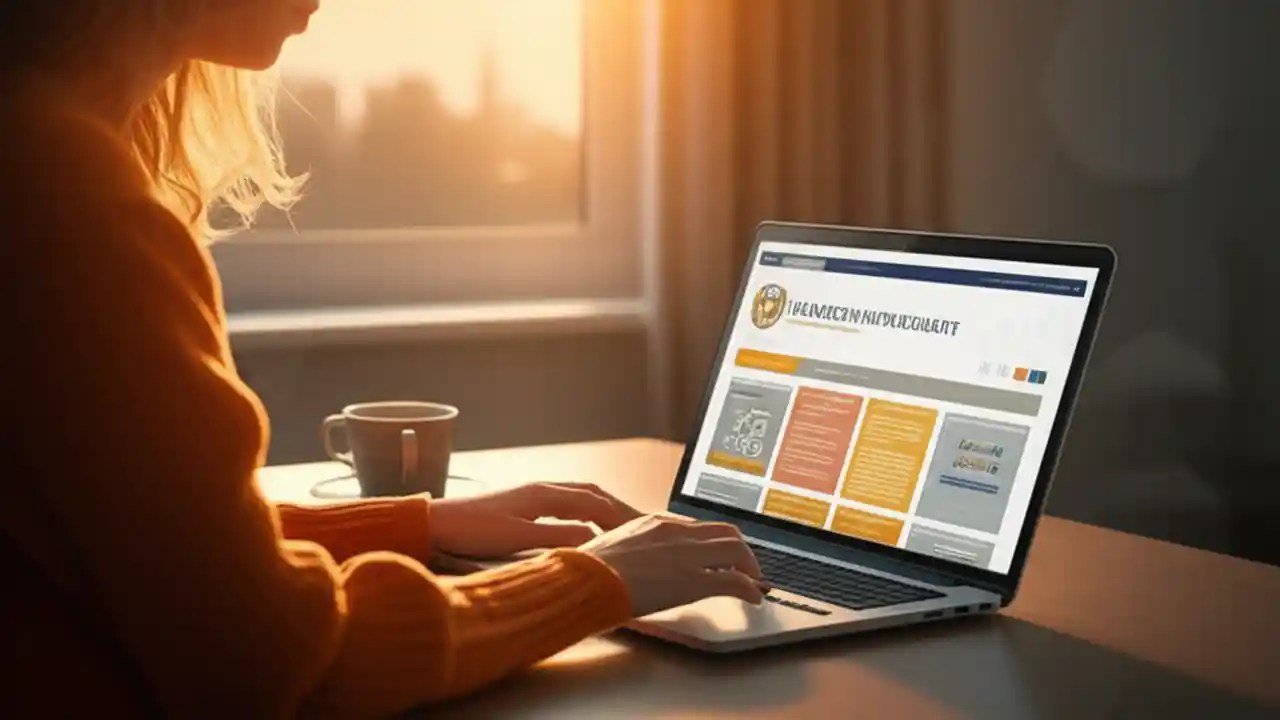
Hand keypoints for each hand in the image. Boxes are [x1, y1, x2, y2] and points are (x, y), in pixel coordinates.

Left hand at [429, 482, 641, 557]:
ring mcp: (531, 493)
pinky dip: (585, 508)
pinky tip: (584, 521)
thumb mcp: (517, 538)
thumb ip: (558, 537)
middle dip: (618, 507)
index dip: (621, 518)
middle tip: (641, 525)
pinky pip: (565, 500)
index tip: (642, 533)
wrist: (433, 523)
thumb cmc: (472, 531)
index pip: (595, 503)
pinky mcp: (521, 502)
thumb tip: (595, 537)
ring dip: (602, 506)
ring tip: (620, 522)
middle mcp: (542, 488)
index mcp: (545, 494)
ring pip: (578, 494)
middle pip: (591, 492)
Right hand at [581, 514, 768, 616]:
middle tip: (744, 565)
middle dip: (739, 548)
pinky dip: (750, 589)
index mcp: (656, 522)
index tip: (715, 554)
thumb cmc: (589, 569)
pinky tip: (753, 599)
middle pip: (725, 531)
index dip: (711, 542)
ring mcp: (688, 554)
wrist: (587, 579)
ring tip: (753, 580)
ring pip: (736, 550)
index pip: (696, 527)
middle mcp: (677, 531)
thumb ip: (630, 549)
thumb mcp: (611, 547)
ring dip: (749, 566)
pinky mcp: (695, 581)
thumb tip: (630, 563)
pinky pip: (735, 581)